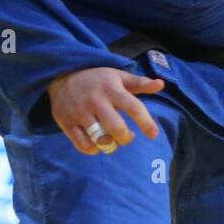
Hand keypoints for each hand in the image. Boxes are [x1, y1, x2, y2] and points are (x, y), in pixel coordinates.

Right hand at [46, 67, 164, 154]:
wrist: (62, 74)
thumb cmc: (97, 78)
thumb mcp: (118, 76)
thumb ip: (140, 83)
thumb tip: (161, 84)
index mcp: (112, 89)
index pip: (133, 107)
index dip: (146, 122)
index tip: (154, 135)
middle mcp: (96, 101)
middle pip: (117, 128)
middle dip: (126, 138)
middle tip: (127, 137)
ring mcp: (80, 113)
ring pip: (99, 138)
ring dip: (110, 145)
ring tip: (112, 141)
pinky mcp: (67, 122)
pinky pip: (82, 144)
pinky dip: (93, 149)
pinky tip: (97, 144)